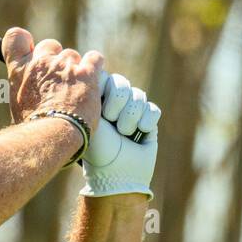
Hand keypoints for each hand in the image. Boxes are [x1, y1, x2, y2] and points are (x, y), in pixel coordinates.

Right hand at [3, 28, 103, 130]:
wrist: (50, 136)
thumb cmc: (32, 128)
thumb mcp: (17, 105)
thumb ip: (24, 89)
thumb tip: (28, 92)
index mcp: (19, 71)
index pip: (15, 38)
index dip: (25, 42)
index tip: (31, 51)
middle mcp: (40, 63)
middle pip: (49, 45)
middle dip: (55, 58)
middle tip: (58, 79)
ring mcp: (64, 66)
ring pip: (72, 55)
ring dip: (74, 69)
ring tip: (75, 90)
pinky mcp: (86, 73)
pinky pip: (94, 58)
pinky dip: (94, 66)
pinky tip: (92, 80)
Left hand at [80, 72, 160, 197]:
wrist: (116, 173)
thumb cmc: (95, 148)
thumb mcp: (88, 117)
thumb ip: (90, 91)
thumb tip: (95, 68)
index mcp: (93, 100)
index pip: (104, 77)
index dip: (105, 92)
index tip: (100, 110)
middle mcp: (111, 103)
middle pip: (123, 83)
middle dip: (118, 104)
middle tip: (112, 123)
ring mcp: (131, 111)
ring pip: (139, 96)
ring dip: (131, 117)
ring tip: (124, 134)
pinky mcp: (148, 120)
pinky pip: (153, 109)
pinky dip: (146, 123)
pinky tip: (138, 136)